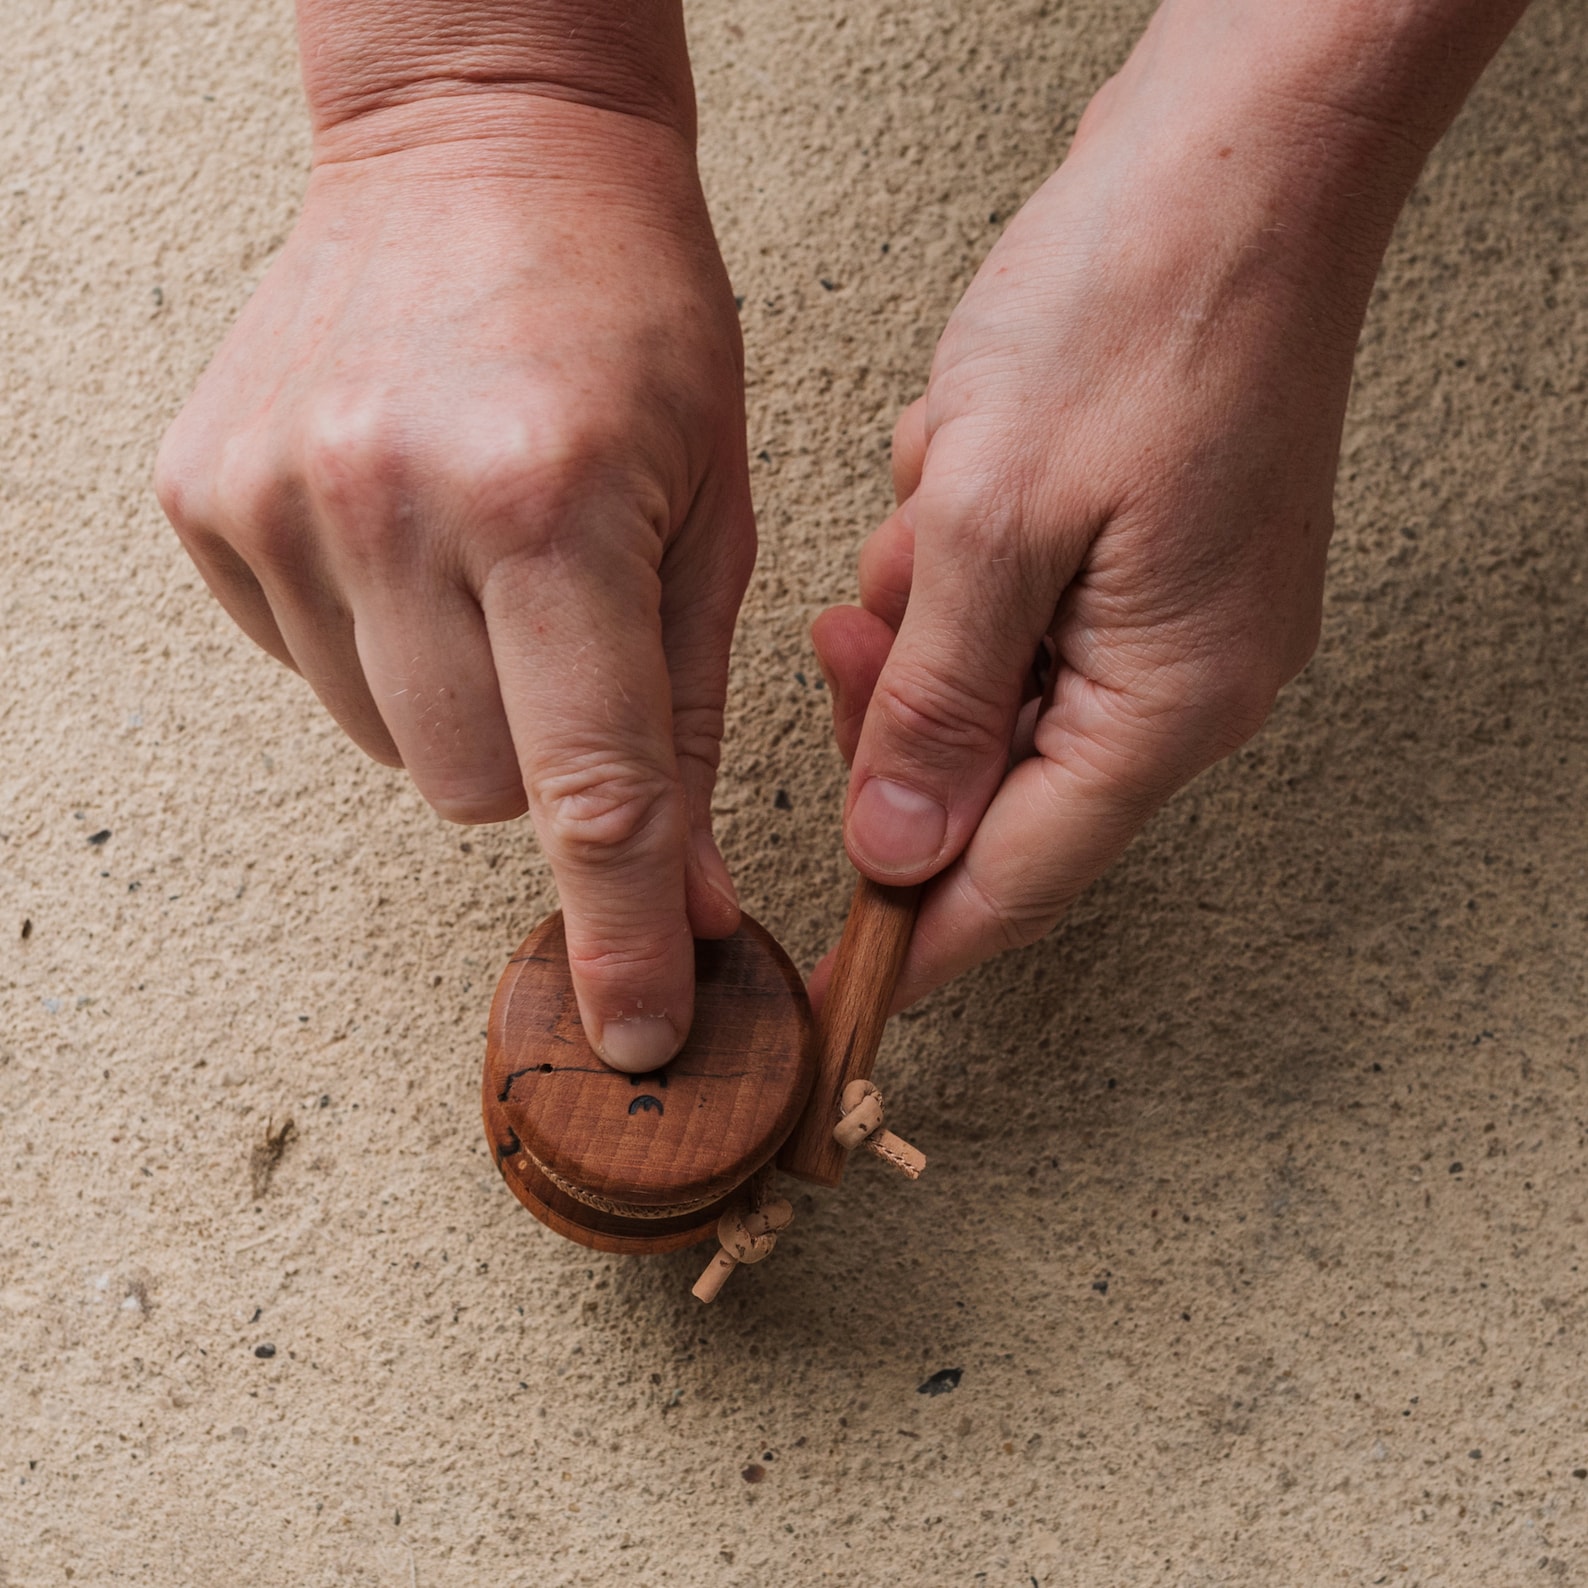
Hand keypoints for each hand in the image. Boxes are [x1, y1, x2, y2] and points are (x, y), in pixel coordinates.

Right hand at [156, 95, 751, 1069]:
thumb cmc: (634, 321)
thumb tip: (687, 900)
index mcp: (552, 503)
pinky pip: (311, 668)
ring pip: (391, 745)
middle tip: (578, 656)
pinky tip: (416, 542)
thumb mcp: (713, 515)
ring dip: (461, 705)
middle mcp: (393, 502)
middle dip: (550, 771)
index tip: (638, 1030)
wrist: (483, 150)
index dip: (622, 935)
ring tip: (497, 573)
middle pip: (477, 791)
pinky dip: (379, 645)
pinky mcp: (207, 496)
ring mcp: (280, 498)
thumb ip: (692, 720)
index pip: (594, 792)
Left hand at [811, 0, 1507, 1009]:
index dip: (913, 940)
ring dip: (932, 620)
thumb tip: (900, 848)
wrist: (1238, 162)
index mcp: (1165, 702)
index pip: (1018, 880)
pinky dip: (964, 566)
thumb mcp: (993, 521)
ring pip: (995, 692)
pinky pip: (1015, 614)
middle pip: (998, 788)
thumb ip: (938, 706)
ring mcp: (1169, 622)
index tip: (831, 992)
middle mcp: (1182, 682)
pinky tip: (966, 479)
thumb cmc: (1138, 313)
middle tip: (862, 633)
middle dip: (905, 715)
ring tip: (942, 503)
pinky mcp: (1140, 561)